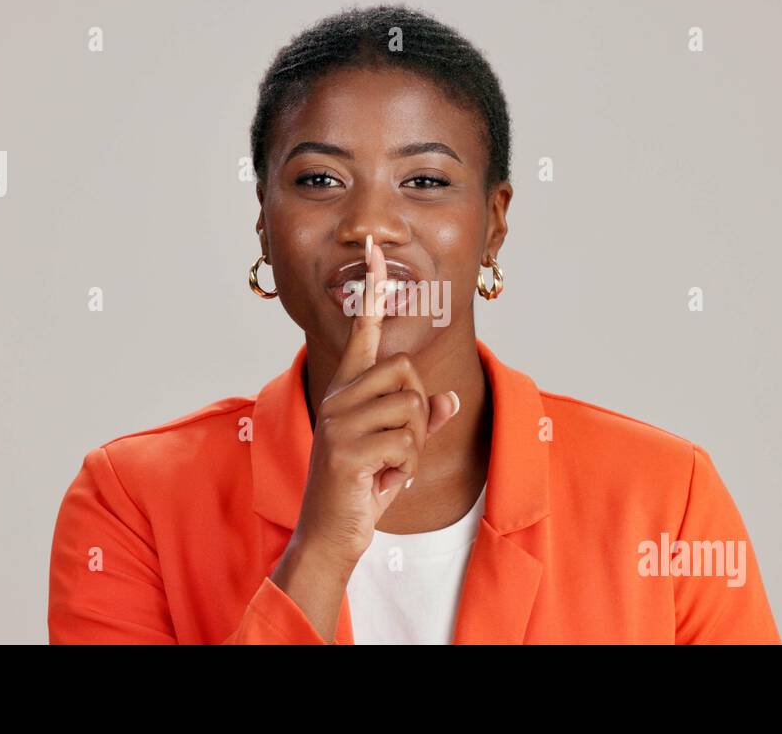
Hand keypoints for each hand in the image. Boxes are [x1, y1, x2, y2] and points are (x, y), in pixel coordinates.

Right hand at [294, 235, 459, 568]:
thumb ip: (423, 423)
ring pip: (411, 409)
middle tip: (397, 447)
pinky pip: (405, 444)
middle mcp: (339, 396)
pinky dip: (404, 469)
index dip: (374, 290)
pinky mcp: (345, 448)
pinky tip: (379, 483)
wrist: (330, 532)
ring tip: (385, 467)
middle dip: (418, 412)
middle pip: (407, 371)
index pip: (364, 330)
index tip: (378, 250)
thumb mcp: (397, 450)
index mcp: (348, 389)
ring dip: (413, 446)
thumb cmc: (361, 488)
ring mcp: (339, 421)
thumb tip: (451, 400)